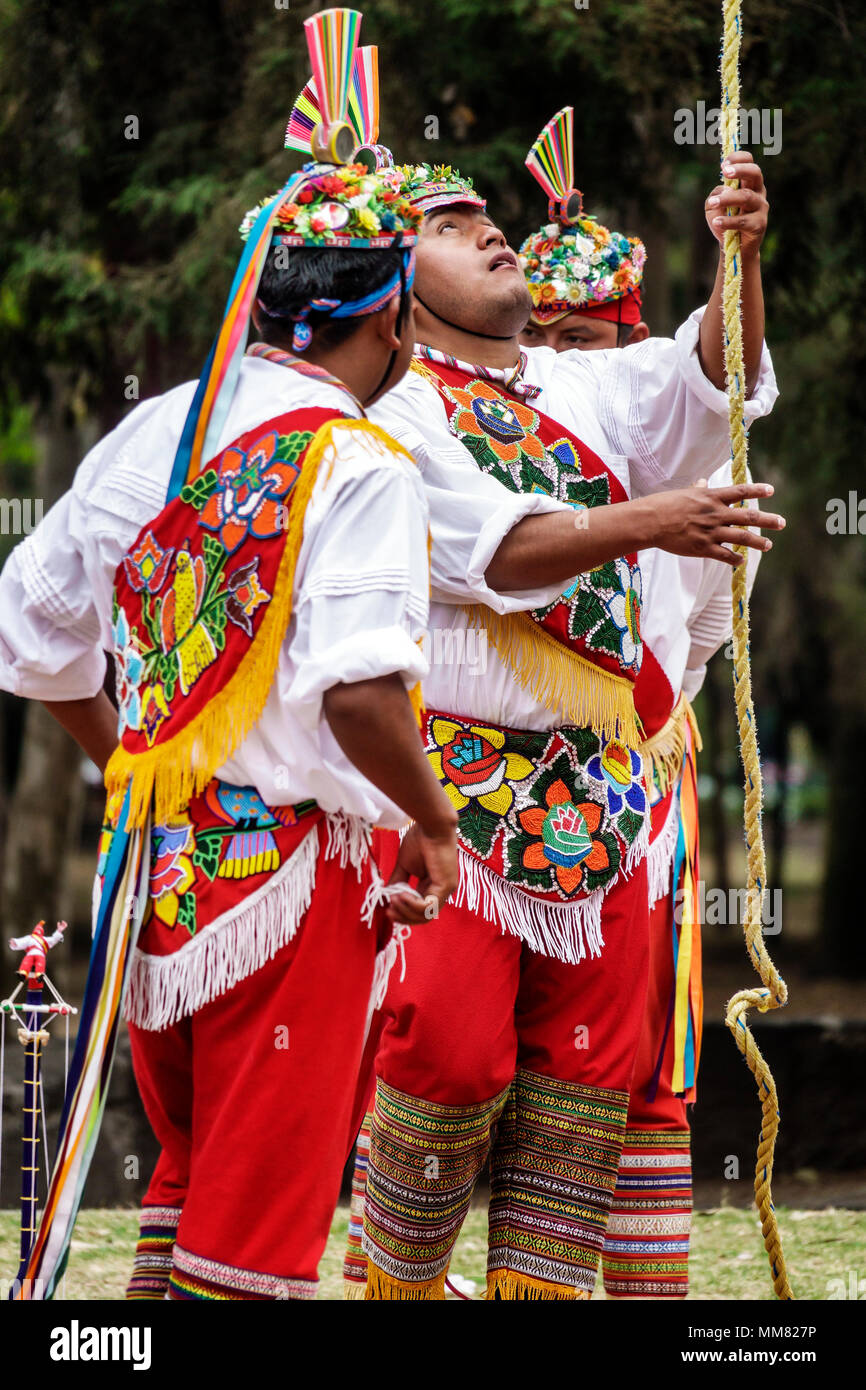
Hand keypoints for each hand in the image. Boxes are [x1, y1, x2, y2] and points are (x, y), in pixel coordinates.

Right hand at [385, 819, 457, 924]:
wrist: (431, 825)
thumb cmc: (420, 840)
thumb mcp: (404, 866)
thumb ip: (398, 882)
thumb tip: (387, 897)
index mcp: (432, 886)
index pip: (420, 910)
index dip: (403, 913)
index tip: (388, 910)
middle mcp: (441, 891)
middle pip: (423, 917)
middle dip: (404, 917)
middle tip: (389, 912)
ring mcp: (446, 890)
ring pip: (425, 915)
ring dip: (406, 911)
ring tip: (394, 900)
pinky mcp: (446, 886)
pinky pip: (428, 906)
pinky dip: (412, 904)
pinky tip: (402, 895)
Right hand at [646, 481, 783, 566]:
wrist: (650, 521)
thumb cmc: (664, 504)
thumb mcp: (685, 493)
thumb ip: (698, 488)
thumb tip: (703, 481)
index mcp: (711, 497)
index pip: (741, 491)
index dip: (758, 490)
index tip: (772, 490)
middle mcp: (715, 513)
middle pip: (748, 516)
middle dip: (768, 520)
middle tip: (782, 523)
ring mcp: (711, 531)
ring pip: (742, 537)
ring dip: (758, 541)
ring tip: (768, 545)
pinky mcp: (703, 548)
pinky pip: (725, 555)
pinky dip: (735, 558)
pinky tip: (741, 561)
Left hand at [704, 151, 768, 261]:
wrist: (734, 248)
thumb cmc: (724, 221)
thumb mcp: (713, 205)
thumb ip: (716, 195)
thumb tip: (725, 190)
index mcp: (748, 182)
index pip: (749, 162)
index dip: (738, 159)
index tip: (723, 165)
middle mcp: (758, 192)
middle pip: (755, 173)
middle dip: (740, 169)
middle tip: (725, 172)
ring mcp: (761, 208)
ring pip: (747, 197)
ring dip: (728, 198)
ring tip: (713, 202)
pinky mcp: (759, 225)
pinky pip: (743, 221)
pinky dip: (728, 221)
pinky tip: (716, 222)